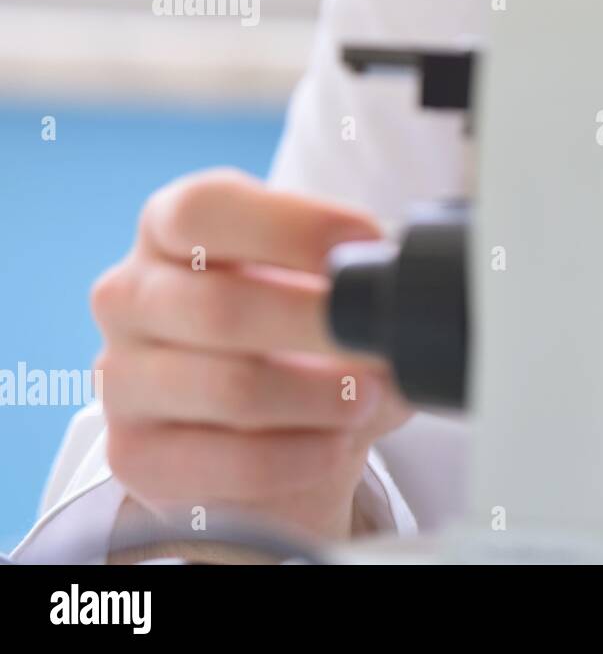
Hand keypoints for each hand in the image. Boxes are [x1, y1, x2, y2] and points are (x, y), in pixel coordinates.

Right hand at [92, 168, 411, 542]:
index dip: (293, 225)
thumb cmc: (299, 332)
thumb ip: (360, 275)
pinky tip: (334, 446)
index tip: (368, 242)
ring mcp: (122, 378)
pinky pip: (222, 463)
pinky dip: (296, 456)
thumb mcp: (325, 283)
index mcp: (170, 227)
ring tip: (369, 395)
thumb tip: (410, 292)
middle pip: (219, 306)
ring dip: (317, 395)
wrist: (269, 426)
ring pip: (228, 388)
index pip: (204, 210)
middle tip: (379, 339)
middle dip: (321, 325)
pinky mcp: (134, 455)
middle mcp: (131, 295)